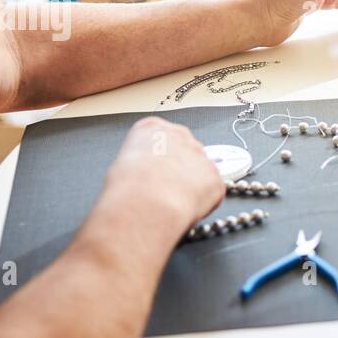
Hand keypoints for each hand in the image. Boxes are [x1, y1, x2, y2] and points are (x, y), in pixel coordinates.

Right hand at [103, 117, 224, 232]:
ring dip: (191, 186)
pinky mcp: (216, 177)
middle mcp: (180, 135)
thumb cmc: (127, 188)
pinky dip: (203, 202)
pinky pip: (212, 192)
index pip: (160, 139)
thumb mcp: (121, 166)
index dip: (157, 161)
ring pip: (200, 172)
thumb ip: (140, 163)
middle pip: (184, 151)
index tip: (152, 174)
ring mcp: (201, 155)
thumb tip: (145, 177)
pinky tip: (187, 209)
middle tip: (165, 191)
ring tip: (173, 203)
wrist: (147, 203)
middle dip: (178, 170)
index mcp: (152, 128)